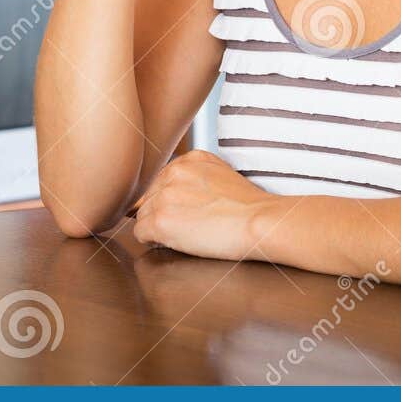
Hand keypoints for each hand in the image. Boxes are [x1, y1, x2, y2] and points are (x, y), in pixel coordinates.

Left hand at [130, 148, 270, 261]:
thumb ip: (195, 178)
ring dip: (158, 227)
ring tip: (186, 234)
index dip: (171, 201)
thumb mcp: (222, 176)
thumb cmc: (250, 209)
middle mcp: (172, 172)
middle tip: (189, 226)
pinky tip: (176, 242)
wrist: (260, 223)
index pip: (162, 181)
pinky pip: (140, 233)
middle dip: (163, 213)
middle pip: (149, 198)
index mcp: (188, 159)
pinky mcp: (161, 220)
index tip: (186, 212)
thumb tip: (178, 195)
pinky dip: (153, 241)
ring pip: (143, 215)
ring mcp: (164, 196)